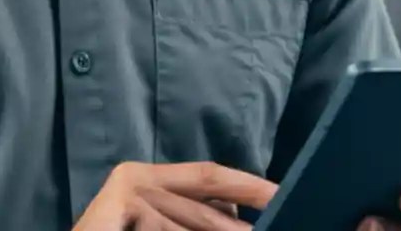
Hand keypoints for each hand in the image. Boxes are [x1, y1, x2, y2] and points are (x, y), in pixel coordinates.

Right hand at [71, 161, 277, 230]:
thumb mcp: (161, 229)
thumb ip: (192, 221)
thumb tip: (240, 221)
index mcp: (149, 179)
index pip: (209, 177)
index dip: (248, 186)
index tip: (282, 195)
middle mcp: (136, 174)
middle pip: (206, 190)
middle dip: (245, 207)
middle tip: (280, 218)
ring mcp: (125, 187)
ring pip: (189, 220)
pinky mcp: (118, 201)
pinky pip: (166, 229)